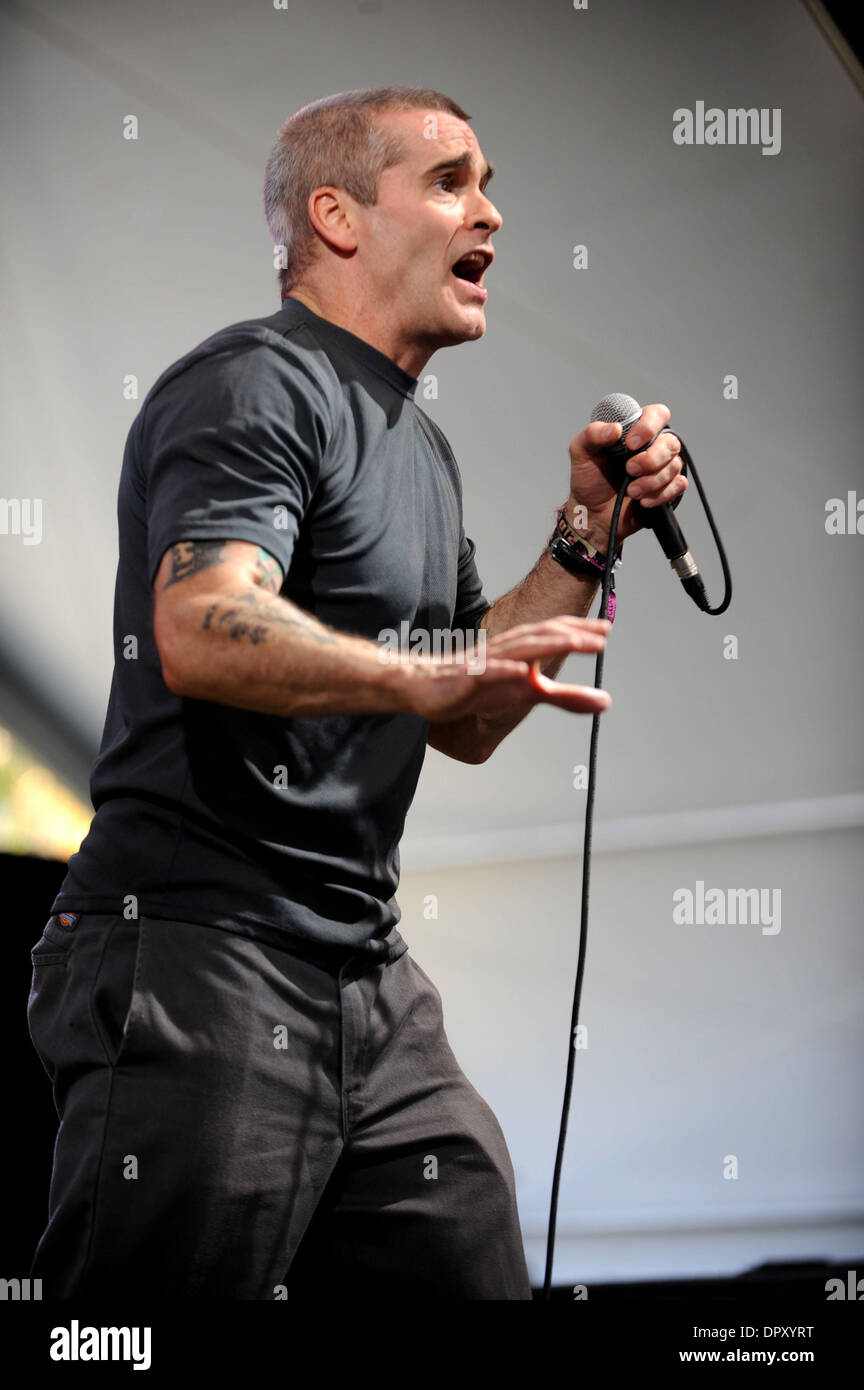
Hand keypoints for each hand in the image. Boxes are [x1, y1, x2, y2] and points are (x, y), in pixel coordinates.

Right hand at [405, 615, 611, 722]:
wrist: (425, 687)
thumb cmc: (478, 687)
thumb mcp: (528, 694)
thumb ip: (565, 697)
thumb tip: (606, 701)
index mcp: (519, 649)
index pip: (552, 633)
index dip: (579, 629)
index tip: (606, 628)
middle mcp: (504, 650)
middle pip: (540, 636)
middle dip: (570, 633)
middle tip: (600, 635)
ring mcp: (484, 663)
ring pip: (518, 650)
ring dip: (546, 644)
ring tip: (572, 641)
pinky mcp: (465, 680)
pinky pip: (486, 674)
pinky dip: (504, 671)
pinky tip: (522, 672)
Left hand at [567, 403, 688, 546]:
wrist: (592, 513)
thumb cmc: (588, 480)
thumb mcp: (580, 452)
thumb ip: (592, 434)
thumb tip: (615, 428)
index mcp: (635, 431)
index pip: (657, 415)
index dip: (648, 427)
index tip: (630, 444)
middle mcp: (652, 446)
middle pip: (671, 442)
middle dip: (650, 459)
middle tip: (629, 470)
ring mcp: (662, 468)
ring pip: (674, 466)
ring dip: (651, 481)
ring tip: (631, 491)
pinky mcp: (668, 488)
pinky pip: (679, 485)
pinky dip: (660, 494)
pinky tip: (643, 500)